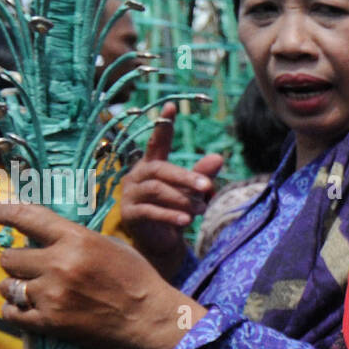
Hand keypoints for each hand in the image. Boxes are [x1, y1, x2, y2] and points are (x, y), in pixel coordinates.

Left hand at [0, 201, 205, 348]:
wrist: (150, 317)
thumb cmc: (135, 277)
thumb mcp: (108, 244)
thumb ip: (73, 238)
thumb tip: (42, 235)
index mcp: (75, 240)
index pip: (25, 218)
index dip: (2, 213)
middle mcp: (60, 265)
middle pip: (10, 257)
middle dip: (16, 260)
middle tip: (27, 265)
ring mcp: (52, 296)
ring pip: (8, 285)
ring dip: (14, 285)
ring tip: (27, 287)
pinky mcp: (50, 322)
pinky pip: (11, 313)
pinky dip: (13, 309)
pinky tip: (22, 306)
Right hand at [120, 102, 223, 276]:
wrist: (159, 243)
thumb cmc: (175, 211)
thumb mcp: (191, 192)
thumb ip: (201, 175)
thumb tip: (218, 157)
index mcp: (152, 165)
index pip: (157, 142)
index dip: (163, 126)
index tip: (172, 106)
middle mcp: (138, 176)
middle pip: (160, 169)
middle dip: (185, 177)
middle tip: (207, 186)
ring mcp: (130, 194)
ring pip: (156, 190)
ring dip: (181, 198)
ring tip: (201, 209)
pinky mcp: (129, 214)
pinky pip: (150, 211)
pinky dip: (170, 215)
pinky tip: (187, 220)